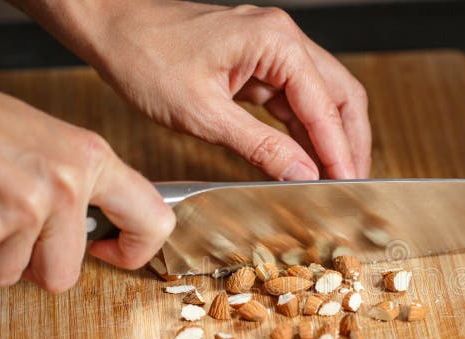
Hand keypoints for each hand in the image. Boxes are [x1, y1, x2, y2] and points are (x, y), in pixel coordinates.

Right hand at [0, 58, 174, 290]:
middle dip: (28, 265)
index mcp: (92, 160)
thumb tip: (104, 235)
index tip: (107, 251)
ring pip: (9, 276)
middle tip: (7, 227)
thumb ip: (81, 188)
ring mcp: (25, 208)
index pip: (153, 221)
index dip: (134, 251)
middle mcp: (65, 184)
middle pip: (62, 275)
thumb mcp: (50, 143)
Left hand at [14, 1, 371, 180]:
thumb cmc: (145, 55)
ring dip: (330, 139)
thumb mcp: (203, 113)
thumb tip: (301, 174)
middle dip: (349, 143)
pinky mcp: (257, 65)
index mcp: (275, 41)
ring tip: (335, 178)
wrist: (111, 27)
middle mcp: (282, 39)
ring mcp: (271, 50)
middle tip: (353, 184)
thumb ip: (259, 146)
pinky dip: (304, 132)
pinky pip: (294, 101)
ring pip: (322, 98)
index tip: (348, 184)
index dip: (339, 151)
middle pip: (340, 95)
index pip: (325, 104)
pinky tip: (305, 159)